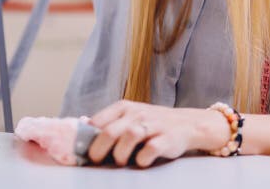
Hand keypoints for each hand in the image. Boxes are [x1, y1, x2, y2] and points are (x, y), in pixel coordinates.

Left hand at [87, 100, 230, 167]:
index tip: (84, 151)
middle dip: (99, 149)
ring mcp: (153, 125)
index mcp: (123, 107)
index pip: (98, 121)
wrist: (187, 124)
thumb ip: (108, 122)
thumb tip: (82, 127)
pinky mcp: (167, 138)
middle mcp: (136, 113)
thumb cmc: (151, 123)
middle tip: (97, 161)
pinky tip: (141, 162)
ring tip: (120, 161)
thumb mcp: (129, 116)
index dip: (88, 138)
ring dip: (120, 153)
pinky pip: (151, 148)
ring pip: (129, 136)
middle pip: (110, 130)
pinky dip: (143, 158)